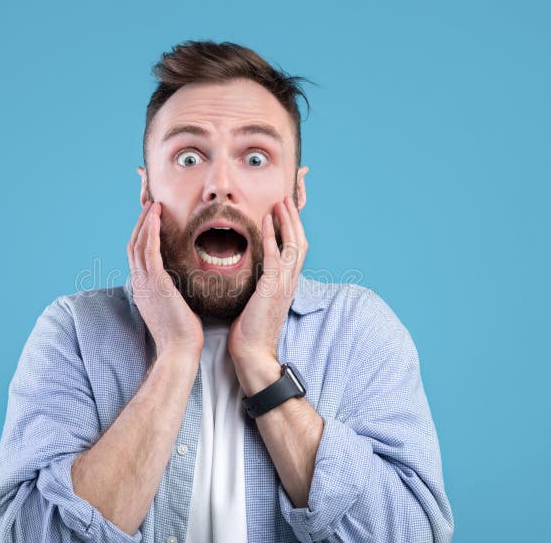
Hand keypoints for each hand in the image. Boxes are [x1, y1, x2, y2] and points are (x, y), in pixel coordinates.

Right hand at [127, 201, 203, 358]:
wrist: (180, 351)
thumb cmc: (183, 334)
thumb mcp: (175, 307)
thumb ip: (174, 291)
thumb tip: (183, 282)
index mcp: (143, 289)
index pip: (138, 255)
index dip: (144, 235)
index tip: (153, 219)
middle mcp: (140, 283)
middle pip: (134, 245)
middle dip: (142, 223)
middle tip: (151, 204)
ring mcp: (145, 283)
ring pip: (139, 244)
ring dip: (146, 222)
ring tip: (154, 204)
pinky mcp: (155, 284)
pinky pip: (149, 251)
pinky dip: (151, 232)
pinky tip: (156, 218)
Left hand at [228, 195, 307, 369]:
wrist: (252, 353)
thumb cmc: (250, 330)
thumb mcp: (257, 300)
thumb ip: (259, 283)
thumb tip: (250, 269)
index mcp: (286, 283)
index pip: (296, 248)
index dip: (294, 227)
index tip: (286, 209)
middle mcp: (289, 281)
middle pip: (301, 241)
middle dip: (295, 217)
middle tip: (288, 196)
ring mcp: (283, 285)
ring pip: (293, 245)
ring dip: (287, 220)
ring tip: (280, 201)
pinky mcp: (272, 289)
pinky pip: (275, 257)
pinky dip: (271, 236)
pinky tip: (266, 220)